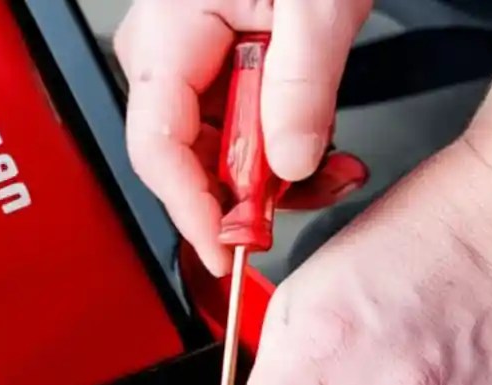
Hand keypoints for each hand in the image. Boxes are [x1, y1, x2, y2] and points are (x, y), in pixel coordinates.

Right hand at [115, 0, 372, 275]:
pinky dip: (280, 155)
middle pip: (186, 160)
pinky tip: (318, 155)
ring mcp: (189, 67)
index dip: (191, 209)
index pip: (159, 147)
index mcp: (166, 34)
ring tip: (332, 173)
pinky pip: (237, 135)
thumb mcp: (315, 5)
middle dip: (247, 198)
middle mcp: (165, 55)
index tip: (226, 252)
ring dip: (274, 181)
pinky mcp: (219, 75)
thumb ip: (303, 85)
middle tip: (302, 207)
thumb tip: (289, 166)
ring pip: (216, 156)